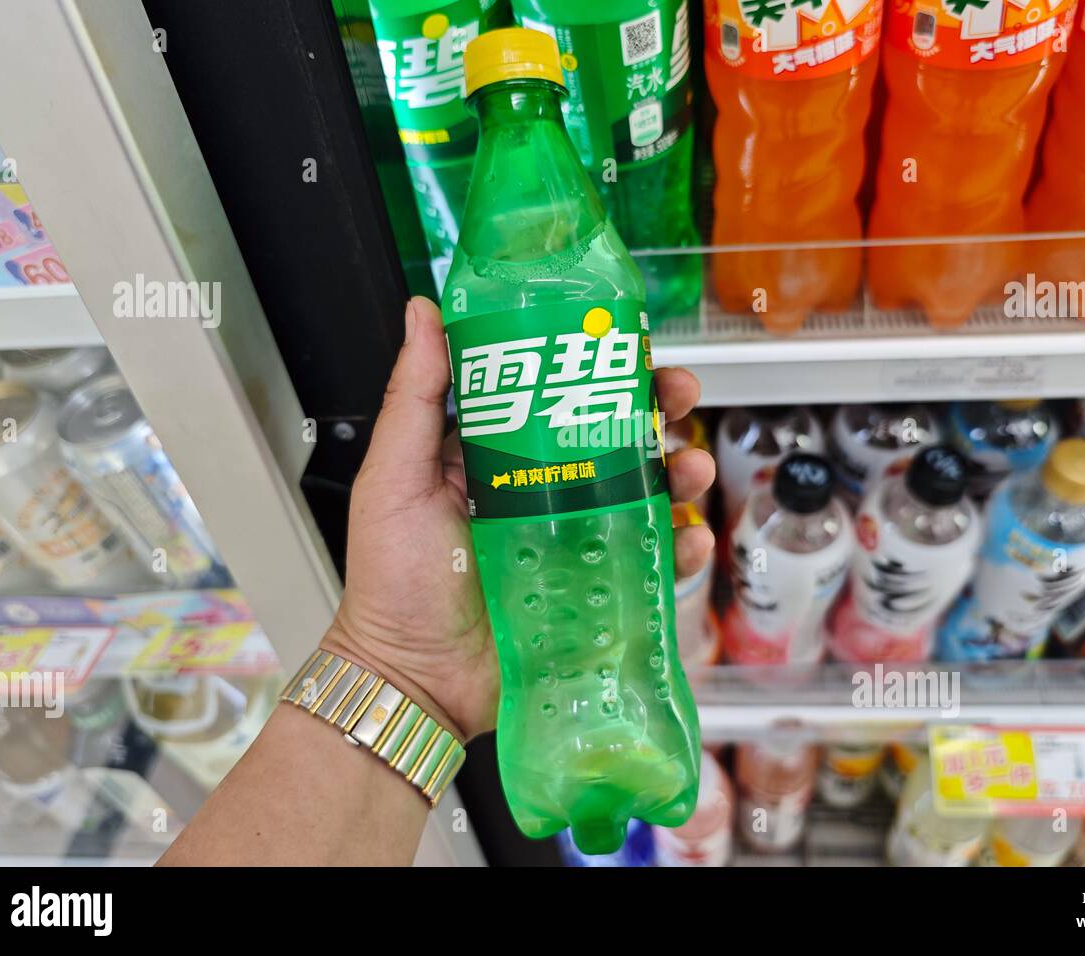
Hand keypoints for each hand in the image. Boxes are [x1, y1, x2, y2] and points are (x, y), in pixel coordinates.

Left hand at [325, 296, 714, 740]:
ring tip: (691, 467)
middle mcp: (545, 490)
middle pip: (616, 435)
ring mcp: (576, 540)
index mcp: (499, 455)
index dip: (600, 364)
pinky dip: (679, 548)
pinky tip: (687, 539)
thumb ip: (413, 396)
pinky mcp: (597, 588)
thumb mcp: (393, 478)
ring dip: (681, 470)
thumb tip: (423, 312)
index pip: (560, 392)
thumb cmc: (394, 580)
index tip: (629, 342)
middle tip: (677, 396)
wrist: (413, 679)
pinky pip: (650, 562)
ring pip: (645, 492)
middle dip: (658, 409)